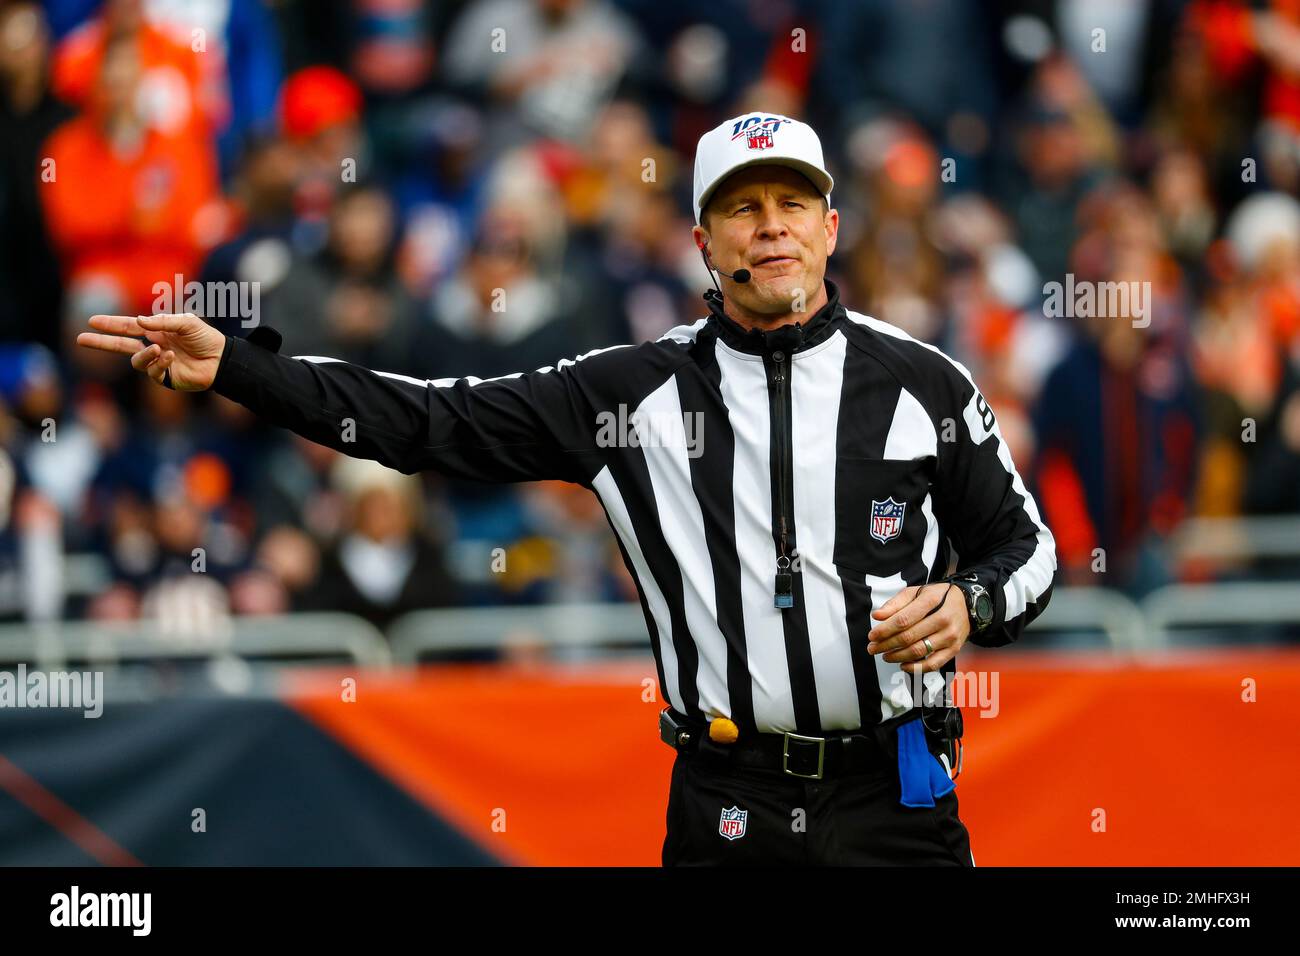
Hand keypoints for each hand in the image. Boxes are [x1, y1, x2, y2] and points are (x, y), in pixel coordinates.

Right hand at [76, 313, 225, 391]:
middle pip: (121, 345)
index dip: (111, 325)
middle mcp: (154, 346)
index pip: (129, 327)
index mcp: (157, 331)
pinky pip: (153, 372)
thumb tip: (137, 321)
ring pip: (136, 361)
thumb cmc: (206, 338)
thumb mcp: (186, 323)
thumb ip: (162, 322)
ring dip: (143, 354)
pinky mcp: (165, 378)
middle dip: (101, 342)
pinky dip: (159, 363)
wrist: (221, 359)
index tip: (92, 321)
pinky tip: (171, 356)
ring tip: (158, 348)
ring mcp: (158, 363)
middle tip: (80, 339)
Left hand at [866, 582, 969, 673]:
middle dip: (886, 645)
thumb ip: (895, 604)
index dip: (885, 630)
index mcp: (931, 601)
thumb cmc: (935, 598)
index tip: (872, 635)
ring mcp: (950, 635)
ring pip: (918, 651)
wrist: (965, 604)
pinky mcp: (954, 649)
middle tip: (872, 648)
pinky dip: (915, 668)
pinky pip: (933, 664)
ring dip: (897, 657)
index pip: (903, 620)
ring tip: (884, 655)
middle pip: (908, 637)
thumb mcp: (915, 592)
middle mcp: (943, 618)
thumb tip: (877, 616)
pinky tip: (902, 665)